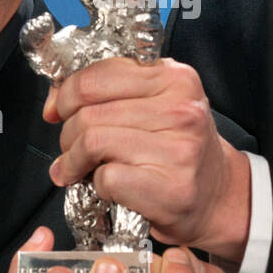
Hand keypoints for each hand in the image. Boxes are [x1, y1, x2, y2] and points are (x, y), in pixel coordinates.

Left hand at [45, 57, 251, 263]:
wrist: (217, 197)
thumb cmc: (180, 149)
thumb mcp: (157, 103)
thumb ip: (110, 91)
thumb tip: (55, 100)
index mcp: (176, 78)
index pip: (98, 75)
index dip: (67, 93)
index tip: (58, 109)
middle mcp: (181, 110)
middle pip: (89, 112)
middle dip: (67, 133)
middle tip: (70, 147)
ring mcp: (177, 149)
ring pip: (92, 142)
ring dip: (73, 160)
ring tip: (76, 168)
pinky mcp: (168, 187)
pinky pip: (105, 177)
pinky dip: (95, 184)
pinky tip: (106, 186)